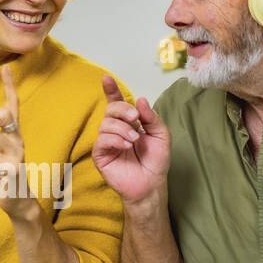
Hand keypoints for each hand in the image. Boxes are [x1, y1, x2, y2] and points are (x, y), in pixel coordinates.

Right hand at [92, 75, 169, 205]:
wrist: (151, 184)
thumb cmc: (156, 161)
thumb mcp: (161, 135)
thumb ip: (151, 117)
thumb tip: (140, 100)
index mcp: (128, 123)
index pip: (116, 103)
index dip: (111, 90)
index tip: (106, 78)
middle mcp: (115, 130)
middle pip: (110, 109)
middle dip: (122, 109)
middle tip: (135, 118)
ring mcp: (107, 142)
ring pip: (105, 124)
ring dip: (122, 129)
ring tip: (134, 140)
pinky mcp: (101, 155)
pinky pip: (101, 141)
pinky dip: (115, 140)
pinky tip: (126, 146)